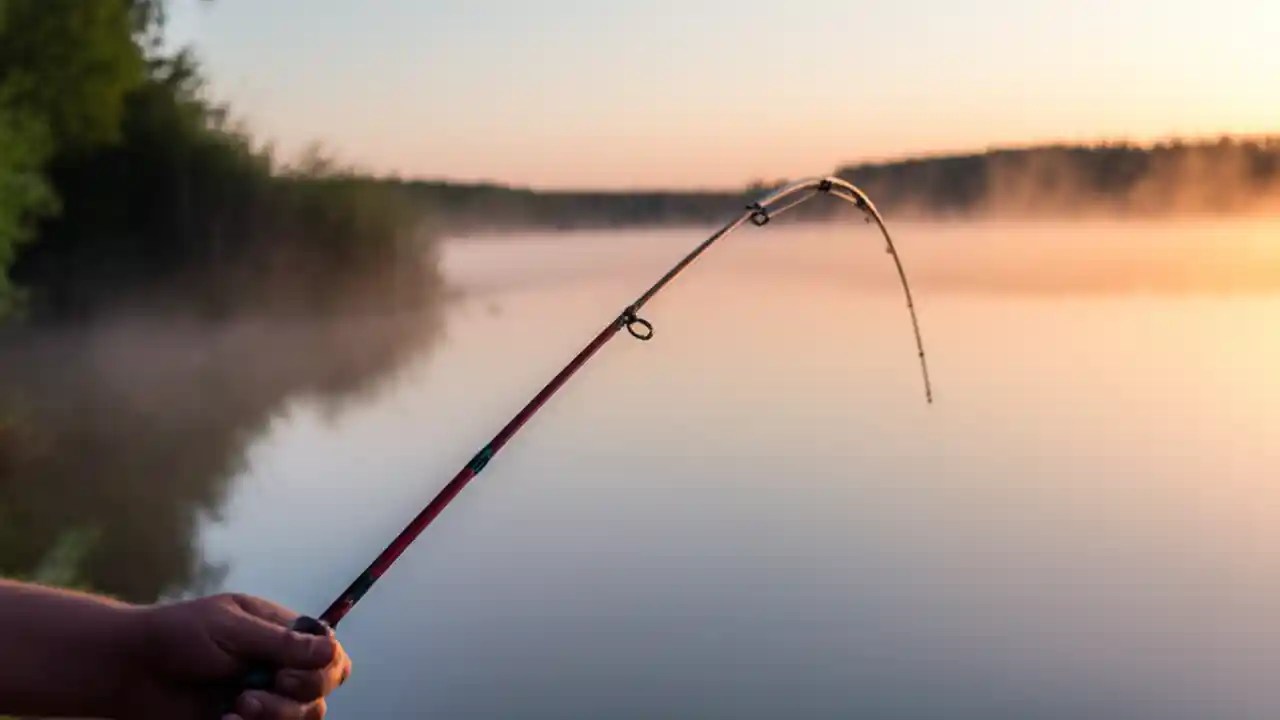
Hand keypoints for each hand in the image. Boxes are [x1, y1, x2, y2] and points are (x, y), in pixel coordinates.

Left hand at [116, 594, 352, 719]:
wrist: (128, 669)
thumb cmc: (177, 635)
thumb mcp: (231, 629)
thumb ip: (281, 643)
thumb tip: (331, 650)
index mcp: (283, 635)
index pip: (330, 656)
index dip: (324, 669)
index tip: (289, 674)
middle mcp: (279, 668)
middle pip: (321, 692)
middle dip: (295, 698)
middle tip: (252, 695)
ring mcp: (263, 700)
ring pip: (302, 719)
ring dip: (275, 717)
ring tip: (235, 710)